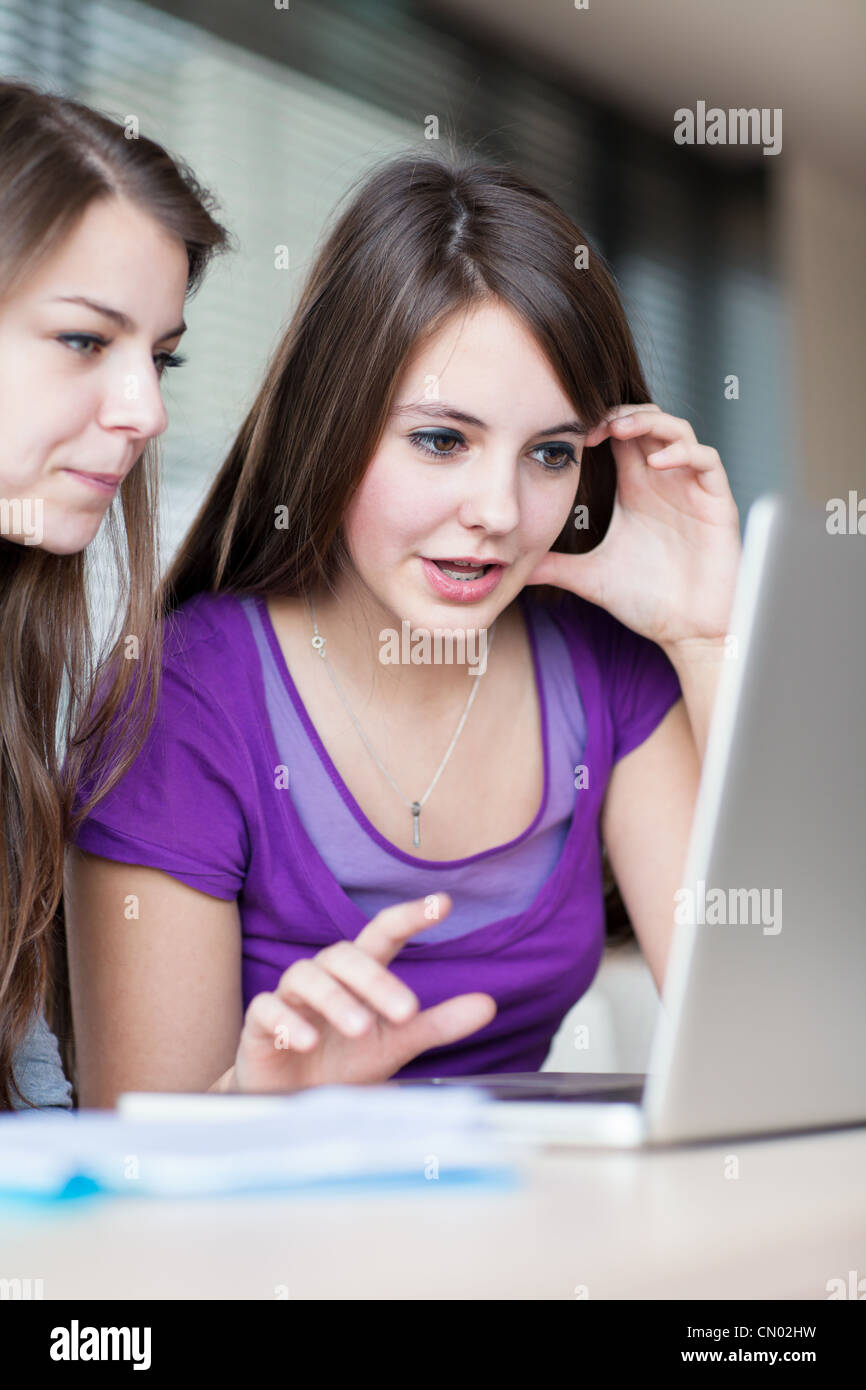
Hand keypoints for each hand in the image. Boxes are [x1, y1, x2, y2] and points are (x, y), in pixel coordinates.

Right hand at [229, 893, 495, 1091]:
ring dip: (337, 1000)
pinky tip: (309, 1041)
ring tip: (362, 1029)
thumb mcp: (397, 1044)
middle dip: (377, 981)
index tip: (443, 903)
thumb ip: (438, 1024)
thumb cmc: (346, 1063)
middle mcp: (325, 977)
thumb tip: (489, 1004)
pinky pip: (268, 1009)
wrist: (294, 1103)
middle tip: (407, 1011)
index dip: (410, 916)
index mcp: (359, 976)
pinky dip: (289, 1022)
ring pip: (307, 976)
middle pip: (346, 955)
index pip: (383, 934)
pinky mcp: (259, 1025)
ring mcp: (289, 997)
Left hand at [527, 404, 741, 650]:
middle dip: (621, 413)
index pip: (620, 436)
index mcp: (636, 489)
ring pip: (678, 430)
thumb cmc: (651, 602)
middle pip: (648, 422)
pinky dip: (683, 453)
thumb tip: (512, 568)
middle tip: (592, 423)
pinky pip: (707, 460)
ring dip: (650, 421)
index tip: (571, 434)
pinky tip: (656, 463)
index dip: (598, 423)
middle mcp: (664, 482)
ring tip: (620, 429)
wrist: (689, 631)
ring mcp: (691, 489)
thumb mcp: (591, 577)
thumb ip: (555, 566)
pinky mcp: (716, 503)